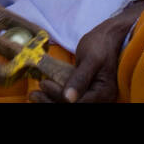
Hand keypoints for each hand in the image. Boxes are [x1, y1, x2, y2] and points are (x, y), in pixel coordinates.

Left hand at [29, 0, 143, 102]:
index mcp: (103, 93)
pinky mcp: (85, 91)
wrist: (109, 38)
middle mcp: (99, 99)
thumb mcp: (90, 59)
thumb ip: (80, 78)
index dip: (59, 97)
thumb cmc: (101, 45)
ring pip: (70, 104)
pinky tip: (44, 93)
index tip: (44, 84)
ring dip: (51, 101)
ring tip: (34, 95)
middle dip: (51, 102)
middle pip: (73, 106)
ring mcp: (92, 96)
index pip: (79, 103)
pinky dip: (56, 96)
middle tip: (33, 94)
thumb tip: (68, 99)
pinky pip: (70, 98)